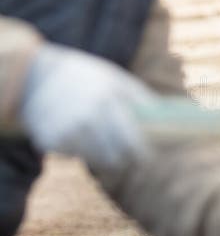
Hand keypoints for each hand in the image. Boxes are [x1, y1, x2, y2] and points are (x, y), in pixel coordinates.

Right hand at [19, 43, 153, 169]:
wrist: (34, 75)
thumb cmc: (85, 77)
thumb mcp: (114, 78)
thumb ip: (140, 98)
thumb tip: (169, 118)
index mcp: (109, 98)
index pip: (134, 139)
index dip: (144, 153)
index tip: (148, 156)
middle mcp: (89, 115)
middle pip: (116, 157)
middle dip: (124, 159)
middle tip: (125, 156)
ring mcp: (68, 128)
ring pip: (96, 160)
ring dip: (99, 154)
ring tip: (94, 136)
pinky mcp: (50, 140)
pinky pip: (74, 156)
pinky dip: (76, 149)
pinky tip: (71, 132)